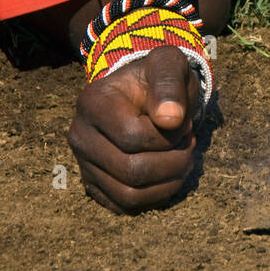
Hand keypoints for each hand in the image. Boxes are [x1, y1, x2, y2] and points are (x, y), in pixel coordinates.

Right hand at [67, 46, 199, 213]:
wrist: (142, 93)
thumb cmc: (157, 79)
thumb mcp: (168, 65)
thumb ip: (169, 85)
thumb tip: (170, 119)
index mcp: (92, 102)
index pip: (133, 137)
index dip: (169, 135)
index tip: (183, 121)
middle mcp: (80, 135)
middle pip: (131, 171)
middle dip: (174, 161)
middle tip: (189, 143)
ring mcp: (84, 163)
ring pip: (129, 194)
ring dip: (168, 181)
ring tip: (183, 158)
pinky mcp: (94, 184)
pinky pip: (126, 205)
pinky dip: (157, 195)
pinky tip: (170, 172)